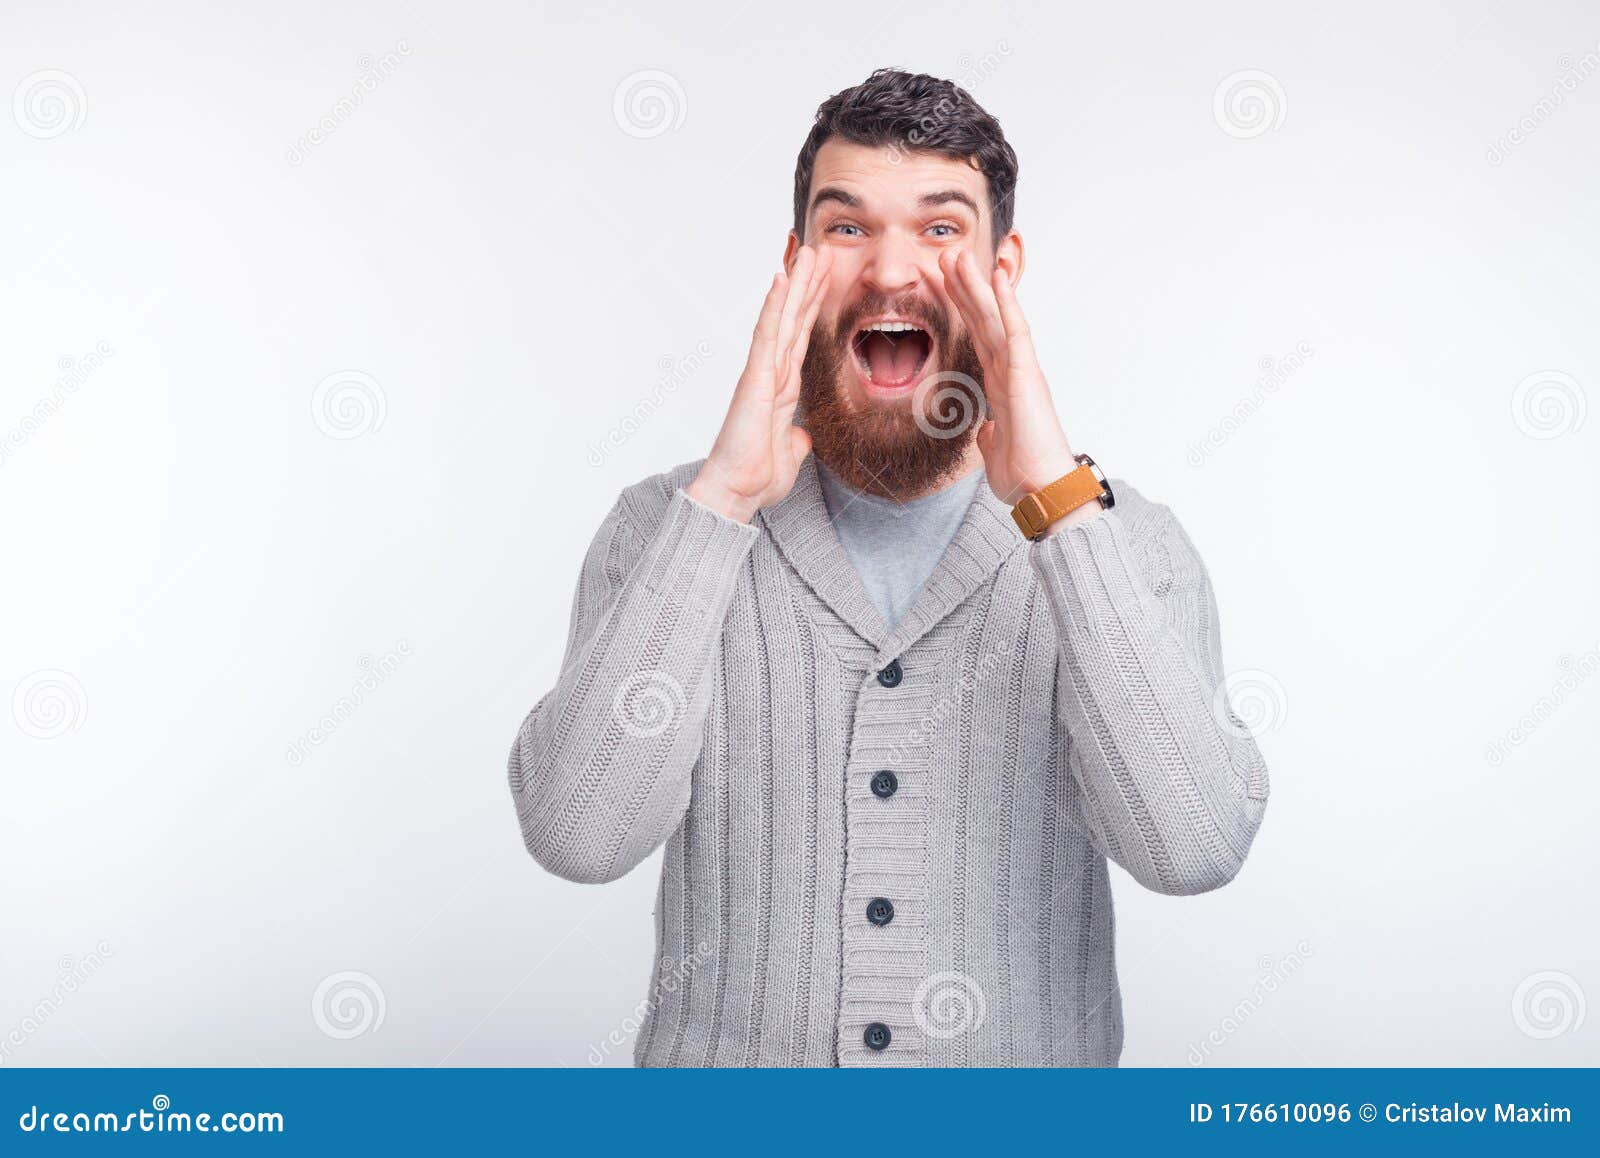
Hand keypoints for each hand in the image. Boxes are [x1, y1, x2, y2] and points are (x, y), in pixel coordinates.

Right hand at [686, 245, 833, 522]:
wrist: (735, 493)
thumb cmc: (755, 477)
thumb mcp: (790, 455)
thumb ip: (797, 440)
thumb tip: (802, 437)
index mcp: (782, 387)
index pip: (803, 337)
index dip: (814, 306)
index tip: (826, 278)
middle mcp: (772, 373)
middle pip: (794, 318)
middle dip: (808, 283)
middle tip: (819, 247)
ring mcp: (762, 372)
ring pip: (782, 317)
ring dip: (794, 282)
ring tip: (806, 249)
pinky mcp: (754, 379)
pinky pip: (767, 336)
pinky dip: (773, 307)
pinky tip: (780, 279)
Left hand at [934, 248, 1077, 505]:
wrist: (1043, 491)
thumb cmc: (1024, 474)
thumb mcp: (993, 451)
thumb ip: (988, 435)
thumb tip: (984, 430)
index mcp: (1001, 385)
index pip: (977, 337)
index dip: (960, 309)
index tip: (942, 284)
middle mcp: (1011, 371)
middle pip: (982, 319)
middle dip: (964, 287)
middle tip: (945, 256)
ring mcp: (1020, 369)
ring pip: (995, 316)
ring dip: (978, 284)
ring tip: (959, 255)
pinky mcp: (1027, 374)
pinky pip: (1015, 331)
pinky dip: (1006, 302)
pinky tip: (996, 277)